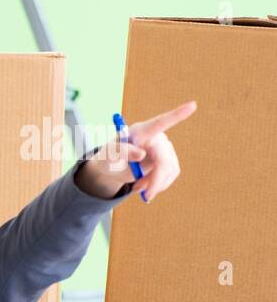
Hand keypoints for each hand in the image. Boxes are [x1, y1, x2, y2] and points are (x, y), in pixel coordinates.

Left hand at [80, 100, 194, 201]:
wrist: (112, 167)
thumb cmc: (109, 158)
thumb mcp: (108, 156)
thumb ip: (121, 152)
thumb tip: (141, 153)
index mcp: (140, 131)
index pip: (160, 122)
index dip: (177, 115)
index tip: (192, 105)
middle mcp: (156, 137)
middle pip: (164, 160)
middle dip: (156, 180)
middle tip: (147, 197)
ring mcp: (164, 148)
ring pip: (169, 171)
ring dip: (154, 184)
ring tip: (137, 187)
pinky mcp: (169, 159)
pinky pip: (170, 175)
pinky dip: (158, 184)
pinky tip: (145, 186)